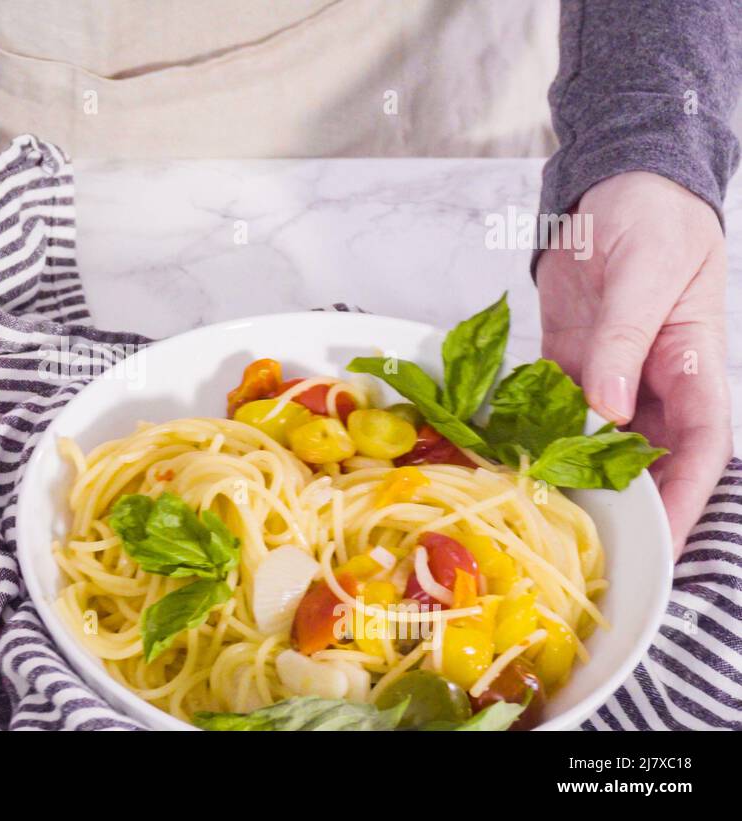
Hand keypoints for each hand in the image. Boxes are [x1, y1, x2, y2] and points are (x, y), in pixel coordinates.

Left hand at [538, 171, 731, 555]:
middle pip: (648, 460)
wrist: (614, 183)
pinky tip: (506, 463)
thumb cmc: (652, 217)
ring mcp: (610, 377)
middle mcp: (653, 382)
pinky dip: (532, 435)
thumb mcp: (645, 275)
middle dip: (626, 506)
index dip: (687, 497)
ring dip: (572, 476)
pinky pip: (551, 412)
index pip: (701, 446)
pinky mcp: (569, 364)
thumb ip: (626, 341)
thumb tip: (609, 406)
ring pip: (596, 444)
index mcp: (695, 365)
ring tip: (539, 515)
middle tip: (590, 548)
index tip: (665, 539)